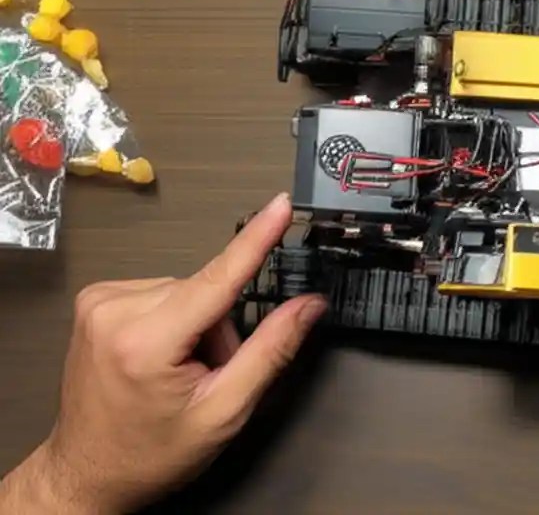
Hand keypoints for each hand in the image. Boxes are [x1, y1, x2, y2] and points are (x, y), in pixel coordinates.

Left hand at [0, 193, 325, 514]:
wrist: (89, 472)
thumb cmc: (149, 453)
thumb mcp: (223, 412)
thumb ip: (270, 352)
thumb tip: (308, 306)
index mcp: (145, 341)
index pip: (218, 279)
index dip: (256, 241)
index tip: (280, 206)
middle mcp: (114, 310)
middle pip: (207, 293)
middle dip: (220, 331)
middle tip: (204, 377)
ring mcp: (100, 302)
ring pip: (188, 292)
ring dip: (197, 328)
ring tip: (178, 373)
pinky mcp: (97, 299)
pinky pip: (164, 292)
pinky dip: (174, 322)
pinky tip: (160, 358)